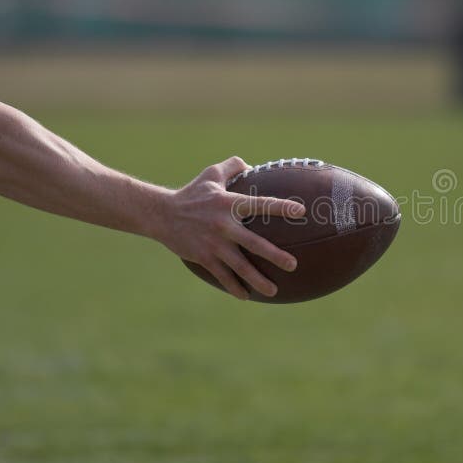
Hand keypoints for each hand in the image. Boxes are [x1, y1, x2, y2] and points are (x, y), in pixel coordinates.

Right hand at [155, 156, 304, 299]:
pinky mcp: (204, 257)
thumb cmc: (192, 193)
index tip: (301, 212)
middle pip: (254, 243)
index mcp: (229, 203)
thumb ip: (234, 167)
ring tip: (274, 290)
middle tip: (293, 265)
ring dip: (257, 280)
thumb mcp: (211, 174)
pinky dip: (234, 287)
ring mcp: (214, 244)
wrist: (162, 214)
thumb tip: (253, 166)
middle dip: (274, 256)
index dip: (280, 207)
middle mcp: (223, 225)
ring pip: (240, 266)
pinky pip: (223, 276)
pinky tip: (246, 296)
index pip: (260, 204)